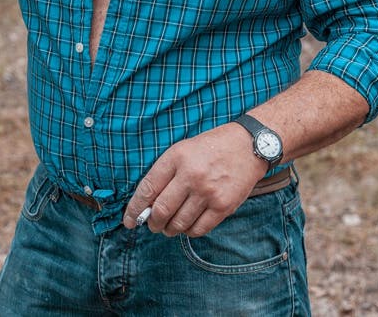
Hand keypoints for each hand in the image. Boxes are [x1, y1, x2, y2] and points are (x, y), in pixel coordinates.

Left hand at [123, 123, 266, 237]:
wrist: (248, 144)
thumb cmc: (211, 147)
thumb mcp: (183, 150)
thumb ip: (165, 174)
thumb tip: (147, 205)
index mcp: (177, 157)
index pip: (148, 188)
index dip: (135, 209)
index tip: (129, 220)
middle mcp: (191, 175)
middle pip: (161, 211)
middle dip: (152, 223)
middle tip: (152, 225)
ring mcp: (208, 192)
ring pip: (179, 224)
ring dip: (170, 230)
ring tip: (170, 227)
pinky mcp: (223, 206)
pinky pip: (199, 229)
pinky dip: (189, 232)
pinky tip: (188, 225)